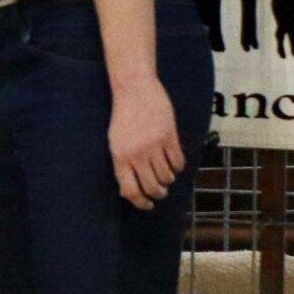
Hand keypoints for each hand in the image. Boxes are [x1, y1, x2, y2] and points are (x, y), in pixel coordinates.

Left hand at [110, 80, 185, 208]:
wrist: (134, 89)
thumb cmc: (124, 116)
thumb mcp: (115, 141)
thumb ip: (122, 165)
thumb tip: (127, 192)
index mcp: (120, 157)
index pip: (130, 191)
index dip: (141, 203)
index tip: (148, 205)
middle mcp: (136, 155)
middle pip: (152, 187)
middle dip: (159, 194)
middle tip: (161, 192)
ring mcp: (153, 146)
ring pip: (167, 176)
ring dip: (168, 179)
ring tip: (167, 175)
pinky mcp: (169, 136)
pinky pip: (178, 162)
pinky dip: (178, 166)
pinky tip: (174, 162)